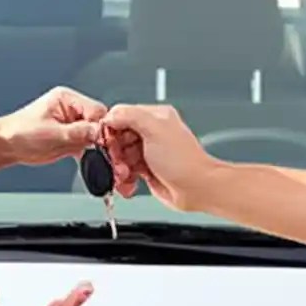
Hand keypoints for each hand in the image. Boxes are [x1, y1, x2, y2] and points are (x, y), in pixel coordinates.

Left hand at [0, 87, 106, 165]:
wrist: (5, 146)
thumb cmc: (19, 133)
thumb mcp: (52, 133)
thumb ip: (78, 132)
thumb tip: (99, 131)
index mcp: (66, 98)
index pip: (96, 109)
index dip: (99, 125)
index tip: (99, 139)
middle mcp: (70, 109)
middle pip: (97, 121)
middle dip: (94, 136)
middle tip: (90, 148)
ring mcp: (70, 124)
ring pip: (93, 135)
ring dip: (89, 146)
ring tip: (75, 151)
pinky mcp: (69, 138)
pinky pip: (86, 144)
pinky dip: (85, 152)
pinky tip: (77, 157)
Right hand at [100, 104, 218, 211]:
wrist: (196, 189)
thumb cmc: (183, 161)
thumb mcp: (155, 130)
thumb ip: (130, 116)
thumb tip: (110, 116)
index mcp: (155, 116)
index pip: (121, 116)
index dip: (111, 130)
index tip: (109, 144)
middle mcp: (151, 132)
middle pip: (117, 138)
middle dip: (115, 153)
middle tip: (120, 163)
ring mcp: (148, 151)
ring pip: (120, 156)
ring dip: (118, 168)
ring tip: (126, 175)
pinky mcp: (146, 169)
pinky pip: (125, 171)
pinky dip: (123, 180)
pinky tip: (129, 183)